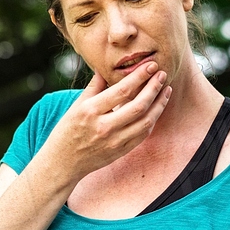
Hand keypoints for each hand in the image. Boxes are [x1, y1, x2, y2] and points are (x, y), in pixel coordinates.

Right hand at [40, 62, 172, 181]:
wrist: (63, 163)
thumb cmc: (67, 131)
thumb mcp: (76, 106)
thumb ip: (94, 86)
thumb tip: (106, 67)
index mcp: (90, 111)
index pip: (122, 90)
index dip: (139, 76)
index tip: (151, 66)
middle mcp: (104, 127)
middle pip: (138, 106)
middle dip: (154, 88)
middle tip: (163, 74)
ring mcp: (114, 142)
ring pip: (146, 122)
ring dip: (159, 104)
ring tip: (166, 90)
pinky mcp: (120, 151)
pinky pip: (143, 134)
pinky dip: (152, 120)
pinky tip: (156, 108)